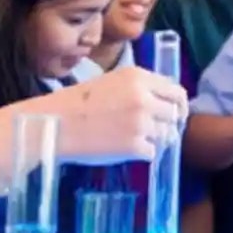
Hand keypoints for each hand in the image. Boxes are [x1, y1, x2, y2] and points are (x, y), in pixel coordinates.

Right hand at [58, 66, 186, 162]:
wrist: (54, 124)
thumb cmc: (77, 103)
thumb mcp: (112, 82)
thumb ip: (140, 88)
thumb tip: (165, 102)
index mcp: (139, 78)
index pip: (176, 91)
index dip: (178, 105)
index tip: (175, 114)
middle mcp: (144, 98)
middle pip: (175, 115)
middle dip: (169, 125)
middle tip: (159, 132)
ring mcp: (141, 123)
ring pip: (166, 135)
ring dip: (156, 140)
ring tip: (136, 140)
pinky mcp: (134, 146)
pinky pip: (152, 152)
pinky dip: (143, 154)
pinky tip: (126, 150)